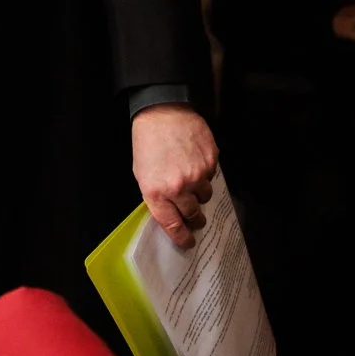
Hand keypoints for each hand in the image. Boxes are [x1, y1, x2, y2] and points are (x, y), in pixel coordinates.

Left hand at [132, 105, 218, 249]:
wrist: (163, 112)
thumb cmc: (148, 142)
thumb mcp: (142, 174)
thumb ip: (156, 196)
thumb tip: (171, 213)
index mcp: (157, 192)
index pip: (173, 225)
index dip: (182, 237)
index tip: (187, 242)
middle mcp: (178, 186)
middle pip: (193, 214)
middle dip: (195, 218)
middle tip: (195, 218)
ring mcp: (197, 174)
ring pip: (206, 196)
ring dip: (200, 193)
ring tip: (191, 180)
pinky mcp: (211, 161)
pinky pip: (212, 176)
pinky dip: (206, 174)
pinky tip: (195, 162)